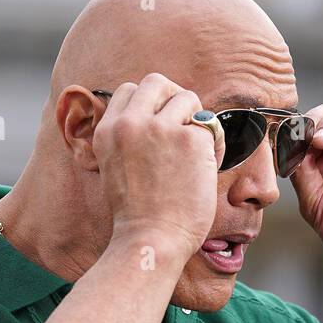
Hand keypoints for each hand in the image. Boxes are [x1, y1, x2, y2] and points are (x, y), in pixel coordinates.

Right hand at [92, 73, 223, 259]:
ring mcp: (161, 128)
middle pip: (157, 82)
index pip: (130, 91)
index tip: (160, 128)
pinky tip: (207, 167)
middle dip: (174, 100)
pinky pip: (210, 125)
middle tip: (184, 128)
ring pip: (187, 97)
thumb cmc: (138, 216)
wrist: (150, 240)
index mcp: (107, 130)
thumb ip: (128, 139)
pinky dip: (215, 144)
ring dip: (197, 119)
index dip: (150, 105)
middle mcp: (131, 123)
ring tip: (196, 151)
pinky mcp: (191, 139)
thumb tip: (155, 118)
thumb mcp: (115, 168)